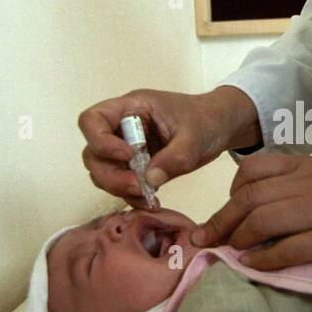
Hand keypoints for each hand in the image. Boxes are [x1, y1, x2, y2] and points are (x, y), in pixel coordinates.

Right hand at [79, 86, 259, 206]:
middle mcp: (122, 128)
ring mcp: (126, 148)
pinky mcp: (135, 166)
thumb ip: (175, 157)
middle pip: (93, 153)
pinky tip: (152, 203)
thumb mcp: (195, 135)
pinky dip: (131, 196)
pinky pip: (121, 184)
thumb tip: (150, 180)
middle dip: (111, 174)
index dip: (100, 140)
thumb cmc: (206, 119)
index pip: (92, 119)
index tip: (128, 155)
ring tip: (147, 197)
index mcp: (131, 108)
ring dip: (119, 188)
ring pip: (102, 172)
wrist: (219, 127)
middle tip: (138, 186)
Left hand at [189, 151, 311, 268]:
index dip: (230, 191)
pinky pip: (288, 249)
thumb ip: (298, 180)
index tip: (226, 209)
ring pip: (262, 221)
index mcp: (308, 166)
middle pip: (250, 198)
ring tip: (229, 251)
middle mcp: (309, 184)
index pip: (253, 170)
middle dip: (221, 220)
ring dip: (238, 239)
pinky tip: (252, 265)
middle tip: (204, 238)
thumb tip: (260, 200)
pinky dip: (263, 259)